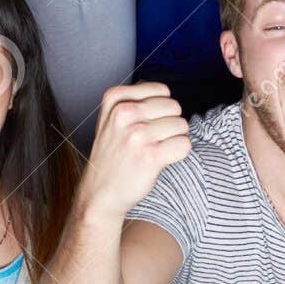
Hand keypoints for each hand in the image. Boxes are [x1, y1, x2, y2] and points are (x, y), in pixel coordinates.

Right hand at [79, 84, 190, 218]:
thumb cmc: (111, 156)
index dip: (162, 108)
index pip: (162, 90)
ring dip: (175, 139)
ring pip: (182, 126)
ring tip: (156, 150)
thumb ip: (133, 100)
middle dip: (170, 123)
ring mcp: (137, 134)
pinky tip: (162, 160)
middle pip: (175, 107)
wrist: (100, 193)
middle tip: (154, 140)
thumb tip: (164, 91)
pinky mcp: (150, 156)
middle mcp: (125, 113)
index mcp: (115, 99)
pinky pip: (184, 145)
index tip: (148, 123)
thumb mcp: (110, 118)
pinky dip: (179, 153)